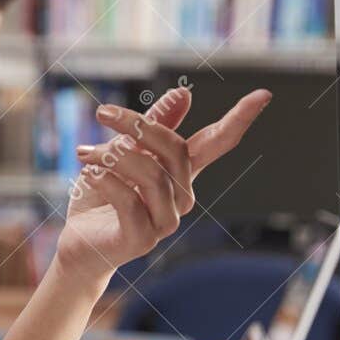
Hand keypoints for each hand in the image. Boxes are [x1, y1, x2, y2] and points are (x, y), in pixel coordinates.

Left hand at [56, 86, 271, 288]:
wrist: (78, 245)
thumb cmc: (101, 198)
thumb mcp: (122, 154)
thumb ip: (152, 127)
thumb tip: (184, 94)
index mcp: (181, 173)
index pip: (216, 143)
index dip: (238, 120)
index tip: (262, 95)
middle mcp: (180, 198)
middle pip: (175, 151)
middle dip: (139, 126)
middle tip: (103, 113)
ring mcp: (164, 221)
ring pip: (152, 175)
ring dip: (115, 156)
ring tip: (86, 153)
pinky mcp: (141, 239)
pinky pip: (130, 203)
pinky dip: (107, 182)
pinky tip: (88, 174)